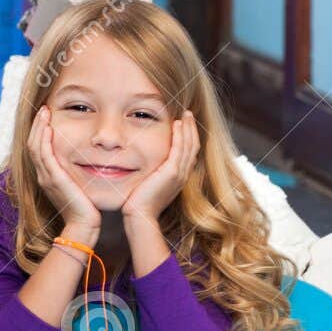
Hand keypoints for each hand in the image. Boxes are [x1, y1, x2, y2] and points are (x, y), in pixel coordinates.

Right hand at [28, 107, 100, 236]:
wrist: (83, 226)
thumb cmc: (86, 208)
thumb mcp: (79, 186)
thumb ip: (78, 173)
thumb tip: (88, 159)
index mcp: (47, 176)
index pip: (38, 148)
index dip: (40, 131)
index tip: (47, 116)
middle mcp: (43, 175)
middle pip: (33, 144)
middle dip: (37, 124)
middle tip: (44, 108)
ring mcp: (45, 177)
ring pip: (35, 146)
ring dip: (39, 127)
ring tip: (45, 112)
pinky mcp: (53, 178)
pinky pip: (43, 154)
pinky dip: (43, 139)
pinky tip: (48, 127)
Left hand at [122, 110, 198, 224]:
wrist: (140, 216)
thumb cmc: (138, 203)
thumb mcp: (148, 184)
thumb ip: (150, 173)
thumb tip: (143, 165)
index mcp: (178, 177)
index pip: (188, 153)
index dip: (188, 137)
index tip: (184, 124)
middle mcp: (182, 174)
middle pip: (193, 146)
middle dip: (191, 129)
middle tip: (188, 114)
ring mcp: (179, 173)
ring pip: (189, 145)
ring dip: (188, 128)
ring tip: (186, 115)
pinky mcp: (172, 172)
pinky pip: (180, 149)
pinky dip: (180, 135)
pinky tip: (178, 124)